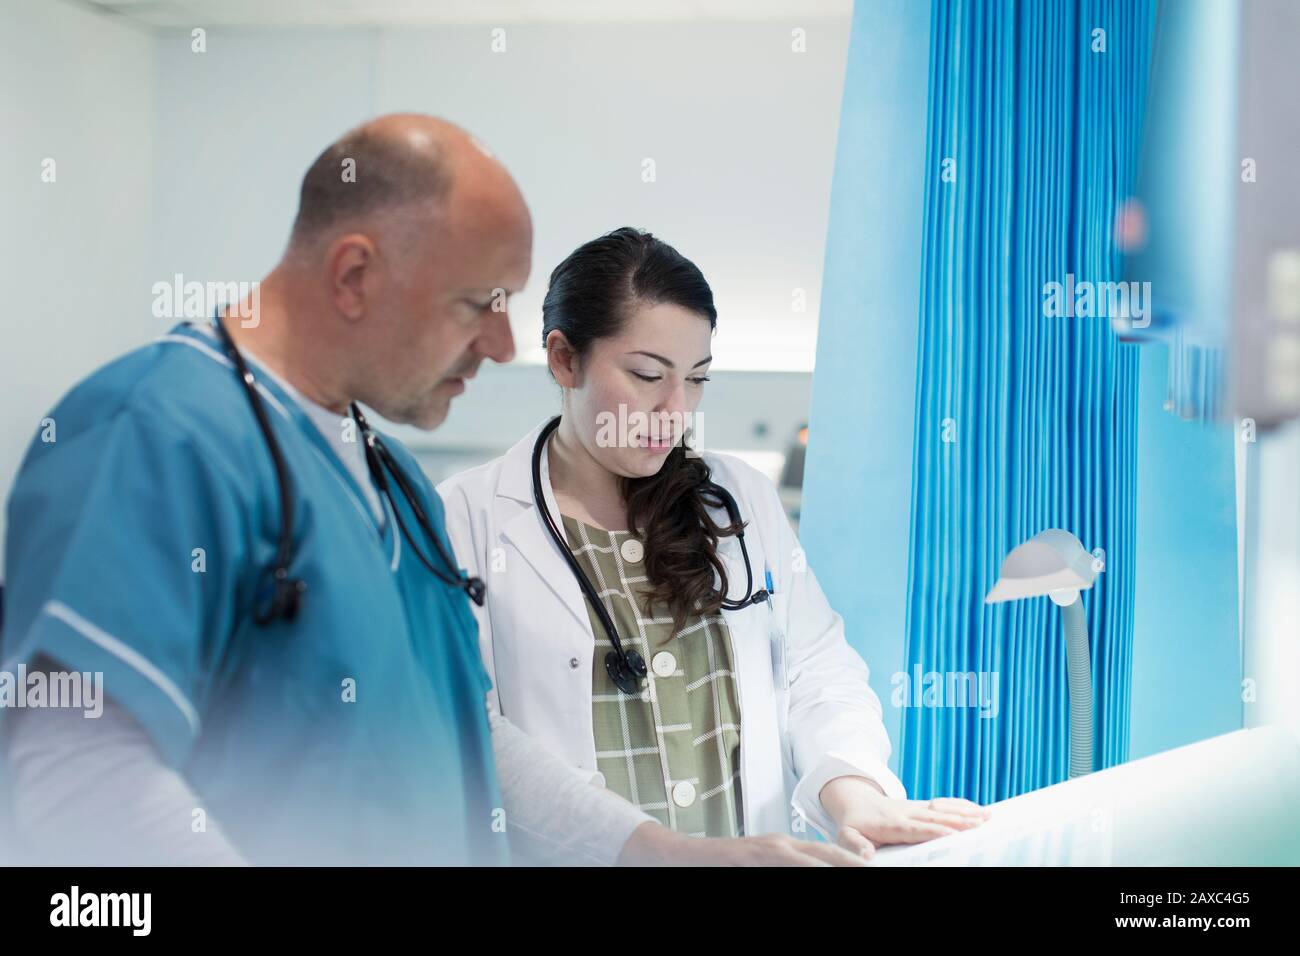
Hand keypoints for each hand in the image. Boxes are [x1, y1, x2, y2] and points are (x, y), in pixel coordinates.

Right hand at [617, 822, 867, 866]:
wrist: (683, 855)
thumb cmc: (725, 863)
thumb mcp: (762, 858)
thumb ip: (789, 861)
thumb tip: (818, 865)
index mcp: (785, 846)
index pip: (827, 853)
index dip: (851, 860)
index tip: (872, 865)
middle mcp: (779, 846)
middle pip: (825, 856)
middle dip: (850, 864)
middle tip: (872, 869)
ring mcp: (765, 853)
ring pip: (809, 862)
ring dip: (832, 866)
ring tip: (856, 871)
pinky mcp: (751, 859)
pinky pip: (784, 867)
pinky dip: (803, 871)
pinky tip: (815, 875)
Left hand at [819, 775, 991, 858]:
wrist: (855, 800)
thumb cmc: (853, 824)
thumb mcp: (846, 835)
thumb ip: (856, 845)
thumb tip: (866, 856)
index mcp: (891, 824)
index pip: (915, 828)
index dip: (933, 830)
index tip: (951, 833)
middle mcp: (906, 813)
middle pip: (935, 817)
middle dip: (957, 820)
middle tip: (980, 824)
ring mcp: (915, 807)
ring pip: (943, 808)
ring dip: (964, 811)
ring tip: (986, 815)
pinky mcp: (922, 805)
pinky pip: (944, 804)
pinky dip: (961, 805)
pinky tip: (978, 809)